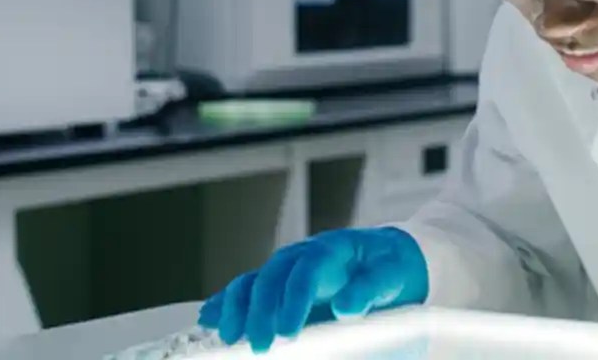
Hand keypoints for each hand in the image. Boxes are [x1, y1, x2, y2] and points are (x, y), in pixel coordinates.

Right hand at [198, 227, 427, 353]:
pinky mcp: (277, 285)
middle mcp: (299, 256)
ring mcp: (285, 269)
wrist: (385, 256)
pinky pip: (246, 290)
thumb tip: (346, 307)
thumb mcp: (390, 275)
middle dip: (259, 313)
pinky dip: (225, 302)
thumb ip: (369, 289)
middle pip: (270, 278)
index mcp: (328, 250)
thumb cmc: (387, 266)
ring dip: (235, 308)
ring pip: (251, 282)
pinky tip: (208, 318)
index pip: (304, 272)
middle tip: (259, 347)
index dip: (293, 301)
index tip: (287, 332)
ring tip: (228, 337)